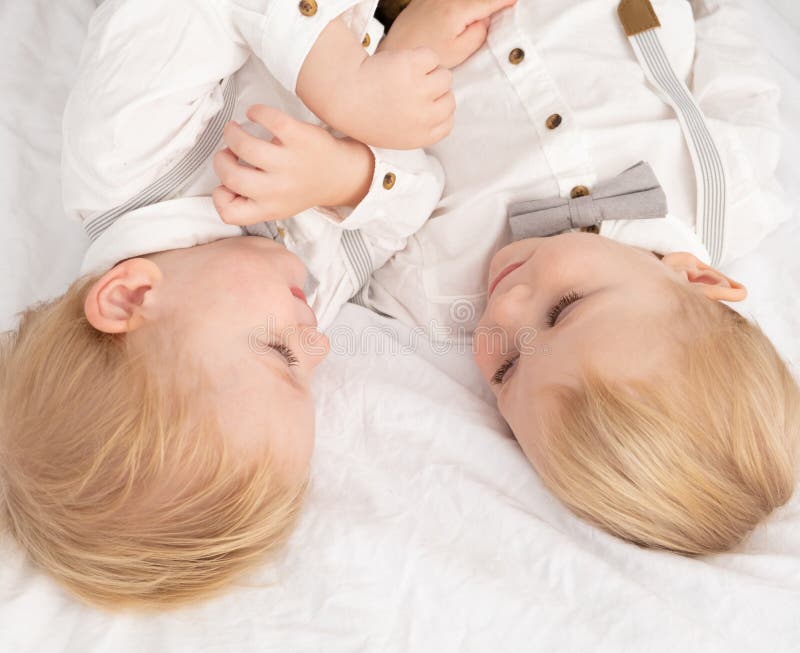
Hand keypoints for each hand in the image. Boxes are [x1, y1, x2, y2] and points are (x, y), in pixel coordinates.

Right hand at [212, 105, 373, 224]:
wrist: (340, 176)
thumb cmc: (301, 187)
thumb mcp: (277, 205)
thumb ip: (252, 200)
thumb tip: (223, 183)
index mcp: (270, 208)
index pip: (230, 213)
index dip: (219, 195)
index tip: (226, 183)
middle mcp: (278, 189)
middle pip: (231, 176)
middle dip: (221, 159)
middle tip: (228, 151)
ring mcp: (290, 163)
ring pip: (244, 145)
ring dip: (232, 133)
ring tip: (236, 130)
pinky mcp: (300, 137)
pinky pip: (269, 118)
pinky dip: (256, 112)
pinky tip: (255, 115)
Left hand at [339, 47, 454, 148]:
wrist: (342, 95)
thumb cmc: (365, 115)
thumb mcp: (394, 136)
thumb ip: (419, 129)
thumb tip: (443, 112)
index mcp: (421, 136)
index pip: (448, 122)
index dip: (438, 110)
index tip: (426, 103)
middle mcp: (424, 116)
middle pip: (449, 99)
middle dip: (434, 92)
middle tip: (412, 87)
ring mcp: (420, 90)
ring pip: (444, 77)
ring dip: (429, 73)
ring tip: (408, 75)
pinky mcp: (412, 65)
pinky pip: (431, 57)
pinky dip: (420, 56)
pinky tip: (402, 63)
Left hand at [378, 0, 516, 67]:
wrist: (394, 52)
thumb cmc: (425, 56)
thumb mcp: (459, 51)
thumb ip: (479, 32)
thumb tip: (487, 18)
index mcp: (457, 10)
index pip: (489, 1)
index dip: (505, 0)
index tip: (517, 0)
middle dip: (491, 3)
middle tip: (505, 6)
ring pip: (464, 0)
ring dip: (476, 5)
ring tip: (491, 9)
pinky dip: (462, 5)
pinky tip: (470, 12)